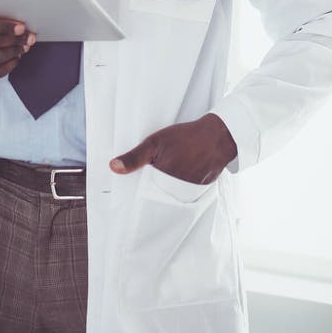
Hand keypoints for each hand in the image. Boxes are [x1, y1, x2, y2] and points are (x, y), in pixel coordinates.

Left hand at [109, 113, 236, 184]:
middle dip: (154, 188)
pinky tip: (183, 169)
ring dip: (168, 186)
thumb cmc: (186, 137)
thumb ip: (134, 157)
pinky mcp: (200, 188)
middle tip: (156, 172)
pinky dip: (182, 183)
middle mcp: (176, 192)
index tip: (135, 189)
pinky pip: (186, 191)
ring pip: (172, 193)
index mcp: (162, 181)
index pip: (144, 196)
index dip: (139, 191)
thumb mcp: (155, 143)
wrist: (218, 136)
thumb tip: (113, 167)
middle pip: (158, 195)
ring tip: (171, 169)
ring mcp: (190, 191)